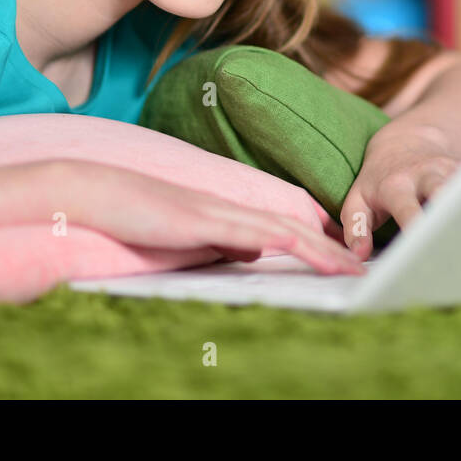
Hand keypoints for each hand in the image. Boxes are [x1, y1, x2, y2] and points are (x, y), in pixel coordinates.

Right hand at [62, 160, 364, 274]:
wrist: (91, 192)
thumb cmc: (132, 216)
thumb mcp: (185, 235)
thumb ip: (220, 242)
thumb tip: (252, 252)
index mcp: (227, 213)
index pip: (284, 226)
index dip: (319, 240)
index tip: (349, 257)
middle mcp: (231, 209)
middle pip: (295, 227)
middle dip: (333, 246)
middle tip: (368, 264)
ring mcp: (220, 212)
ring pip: (285, 230)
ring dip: (323, 250)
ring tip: (355, 268)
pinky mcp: (204, 221)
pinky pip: (257, 235)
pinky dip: (289, 245)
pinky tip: (311, 255)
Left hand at [339, 124, 459, 261]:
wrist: (406, 143)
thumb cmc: (380, 180)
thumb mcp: (358, 199)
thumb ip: (355, 227)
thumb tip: (360, 254)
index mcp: (397, 185)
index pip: (408, 210)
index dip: (417, 229)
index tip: (420, 252)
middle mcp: (427, 175)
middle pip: (445, 192)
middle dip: (452, 217)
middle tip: (460, 248)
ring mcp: (451, 172)